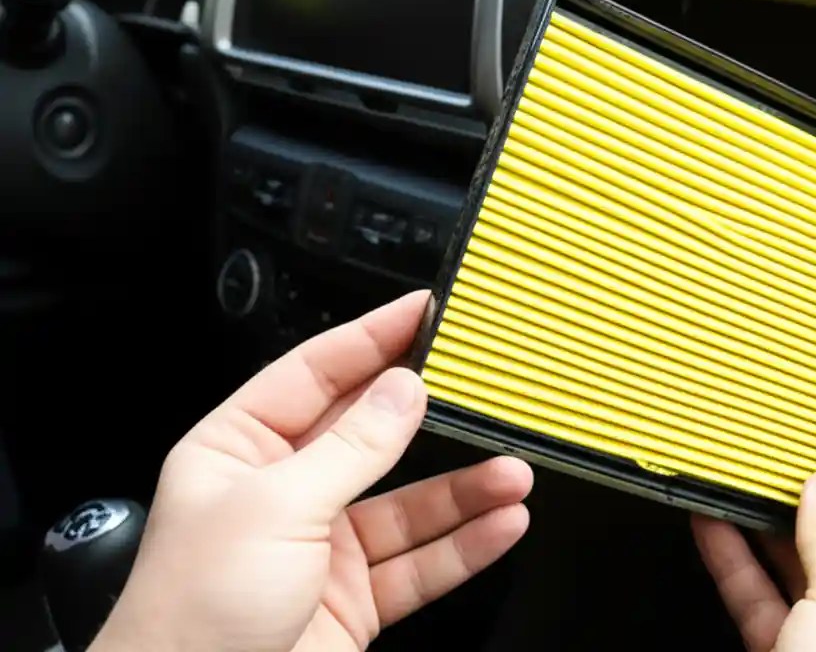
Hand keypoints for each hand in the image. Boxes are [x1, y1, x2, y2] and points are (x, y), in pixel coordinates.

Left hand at [89, 291, 533, 651]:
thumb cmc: (192, 612)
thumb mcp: (276, 508)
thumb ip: (351, 448)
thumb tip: (403, 390)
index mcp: (240, 450)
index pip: (315, 374)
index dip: (371, 338)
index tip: (423, 311)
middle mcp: (284, 492)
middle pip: (372, 436)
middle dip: (431, 417)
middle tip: (484, 386)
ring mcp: (323, 548)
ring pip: (409, 504)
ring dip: (465, 490)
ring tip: (513, 473)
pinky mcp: (356, 599)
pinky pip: (422, 563)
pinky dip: (466, 546)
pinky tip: (502, 525)